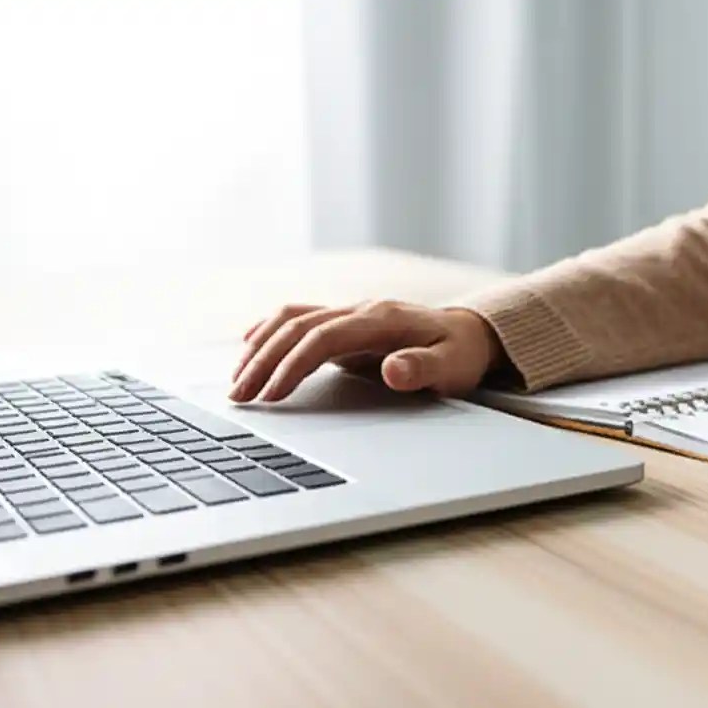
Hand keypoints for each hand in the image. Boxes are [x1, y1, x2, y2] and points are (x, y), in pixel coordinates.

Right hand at [228, 301, 505, 402]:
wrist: (470, 333)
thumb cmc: (460, 354)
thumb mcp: (452, 367)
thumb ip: (422, 368)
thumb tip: (392, 369)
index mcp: (381, 319)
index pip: (323, 338)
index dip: (294, 365)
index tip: (273, 395)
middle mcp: (359, 310)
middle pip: (298, 328)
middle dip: (263, 362)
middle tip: (238, 397)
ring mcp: (350, 313)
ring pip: (292, 321)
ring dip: (260, 348)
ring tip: (236, 380)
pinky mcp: (344, 322)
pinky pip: (299, 318)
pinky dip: (270, 329)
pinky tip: (248, 344)